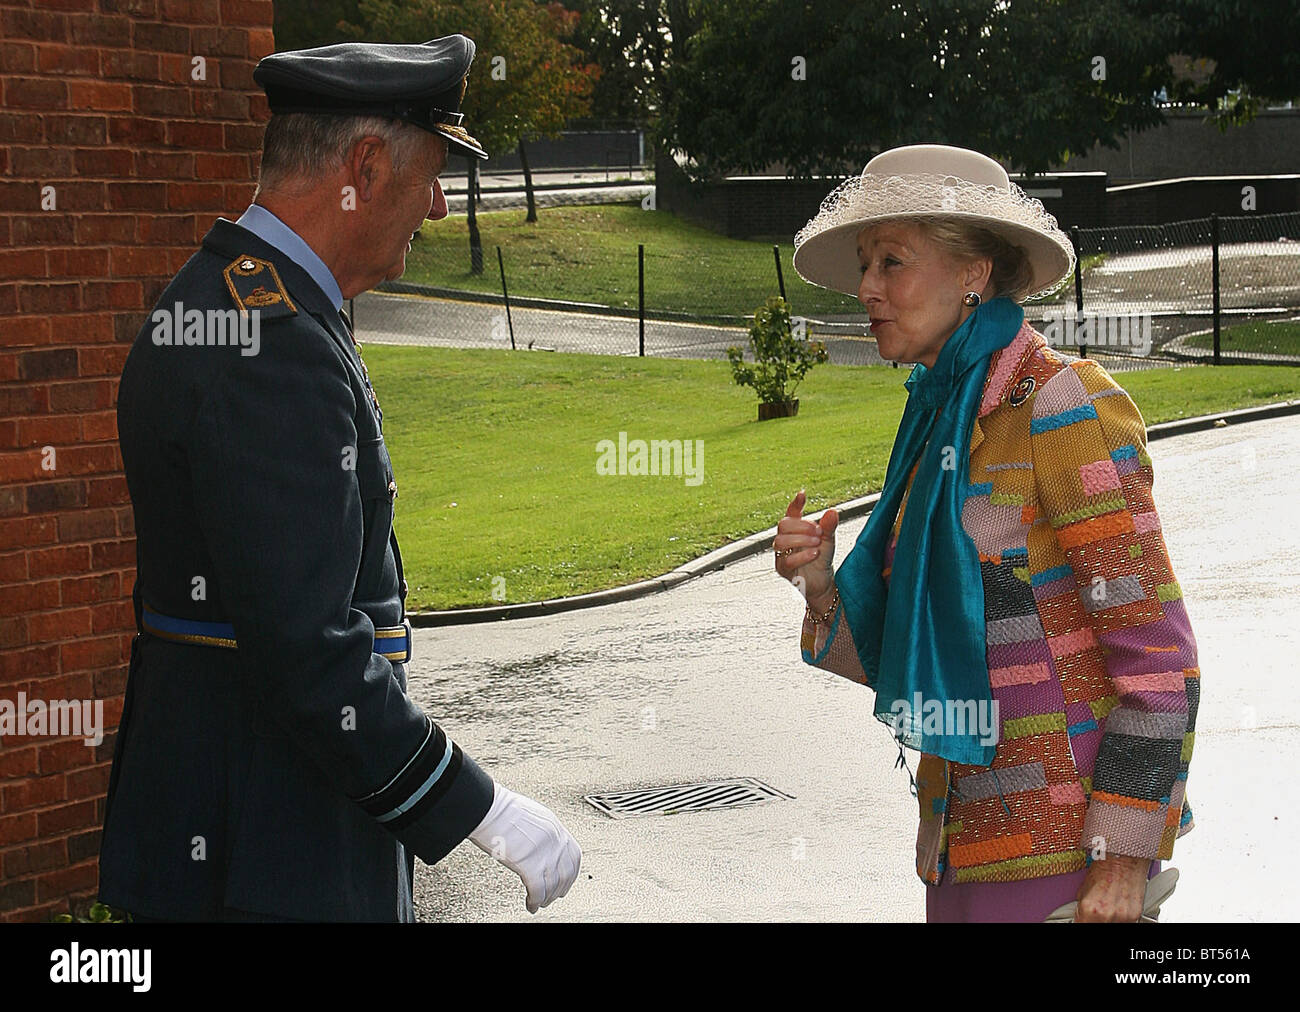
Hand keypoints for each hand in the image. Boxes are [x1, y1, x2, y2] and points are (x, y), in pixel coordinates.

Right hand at [469, 783, 581, 913]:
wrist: (488, 809)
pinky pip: (538, 891)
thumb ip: (539, 831)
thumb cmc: (500, 809)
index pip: (573, 854)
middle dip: (560, 888)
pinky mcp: (530, 866)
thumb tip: (537, 844)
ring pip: (553, 885)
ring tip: (539, 903)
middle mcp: (554, 840)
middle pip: (567, 872)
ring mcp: (544, 854)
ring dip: (547, 898)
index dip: (571, 871)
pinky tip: (530, 904)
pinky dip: (535, 901)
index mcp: (554, 826)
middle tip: (553, 896)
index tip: (566, 880)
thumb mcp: (530, 815)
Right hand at [774, 489, 837, 612]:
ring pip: (780, 541)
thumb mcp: (828, 540)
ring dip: (800, 539)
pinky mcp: (783, 569)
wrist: (822, 582)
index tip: (802, 494)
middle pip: (783, 524)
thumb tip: (832, 511)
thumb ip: (829, 526)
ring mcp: (781, 554)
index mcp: (795, 529)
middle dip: (802, 526)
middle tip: (819, 532)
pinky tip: (814, 553)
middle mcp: (785, 539)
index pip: (791, 512)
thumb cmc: (821, 559)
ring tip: (817, 543)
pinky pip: (786, 560)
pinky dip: (801, 555)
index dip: (795, 503)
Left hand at [1074, 853, 1150, 921]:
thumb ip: (1082, 908)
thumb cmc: (1104, 868)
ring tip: (1107, 905)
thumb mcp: (1083, 889)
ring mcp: (1122, 916)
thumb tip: (1081, 916)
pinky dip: (1120, 917)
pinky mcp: (1135, 915)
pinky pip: (1124, 922)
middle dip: (1093, 920)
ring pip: (1112, 926)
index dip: (1081, 921)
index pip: (1082, 925)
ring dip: (1108, 919)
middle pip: (1097, 926)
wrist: (1123, 857)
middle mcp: (1107, 914)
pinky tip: (1117, 905)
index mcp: (1090, 909)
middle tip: (1094, 912)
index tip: (1082, 919)